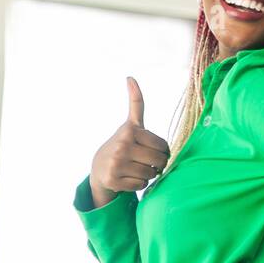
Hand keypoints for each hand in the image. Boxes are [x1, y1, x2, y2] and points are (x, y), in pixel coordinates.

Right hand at [88, 77, 169, 208]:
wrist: (99, 167)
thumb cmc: (122, 144)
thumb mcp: (130, 124)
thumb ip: (136, 103)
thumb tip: (130, 77)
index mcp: (130, 131)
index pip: (163, 146)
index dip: (163, 151)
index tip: (154, 151)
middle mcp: (122, 146)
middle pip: (159, 161)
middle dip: (158, 164)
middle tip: (149, 163)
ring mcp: (117, 164)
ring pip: (150, 174)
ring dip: (148, 175)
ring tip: (137, 169)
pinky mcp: (113, 180)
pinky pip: (140, 185)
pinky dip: (139, 184)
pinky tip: (129, 178)